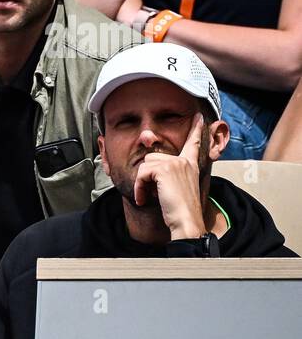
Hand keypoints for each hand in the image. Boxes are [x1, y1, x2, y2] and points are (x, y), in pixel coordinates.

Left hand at [134, 115, 207, 238]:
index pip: (192, 143)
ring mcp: (176, 164)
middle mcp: (184, 161)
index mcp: (190, 165)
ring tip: (150, 197)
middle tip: (153, 194)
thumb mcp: (174, 188)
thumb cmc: (179, 210)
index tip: (198, 117)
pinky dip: (139, 188)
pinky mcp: (165, 169)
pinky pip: (142, 174)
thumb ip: (166, 176)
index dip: (195, 130)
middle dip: (146, 177)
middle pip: (152, 157)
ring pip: (145, 166)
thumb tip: (149, 168)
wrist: (185, 221)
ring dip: (142, 184)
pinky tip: (145, 199)